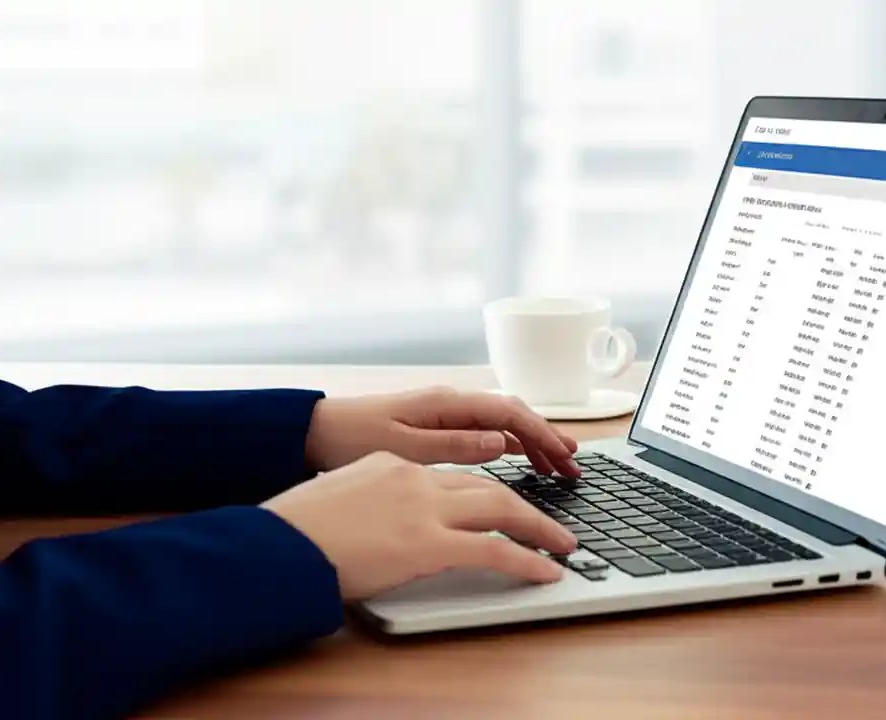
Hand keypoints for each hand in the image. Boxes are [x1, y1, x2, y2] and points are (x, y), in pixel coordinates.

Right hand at [263, 452, 576, 599]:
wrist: (276, 543)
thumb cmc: (294, 531)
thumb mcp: (341, 500)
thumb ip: (373, 502)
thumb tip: (385, 523)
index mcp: (392, 463)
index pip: (453, 473)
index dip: (486, 492)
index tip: (503, 507)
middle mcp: (414, 476)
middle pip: (486, 484)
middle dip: (524, 504)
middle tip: (550, 523)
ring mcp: (423, 507)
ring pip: (501, 507)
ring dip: (538, 527)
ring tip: (562, 544)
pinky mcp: (428, 542)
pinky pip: (494, 548)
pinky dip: (527, 559)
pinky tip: (546, 571)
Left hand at [304, 386, 579, 476]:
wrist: (311, 433)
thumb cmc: (350, 440)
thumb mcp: (404, 450)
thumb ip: (454, 446)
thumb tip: (501, 444)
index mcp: (446, 403)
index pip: (510, 414)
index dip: (543, 435)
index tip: (567, 458)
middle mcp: (449, 403)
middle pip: (513, 416)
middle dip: (547, 438)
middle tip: (574, 467)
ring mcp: (443, 413)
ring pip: (501, 424)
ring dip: (531, 443)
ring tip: (556, 467)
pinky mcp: (434, 427)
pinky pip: (483, 432)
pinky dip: (508, 445)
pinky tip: (518, 460)